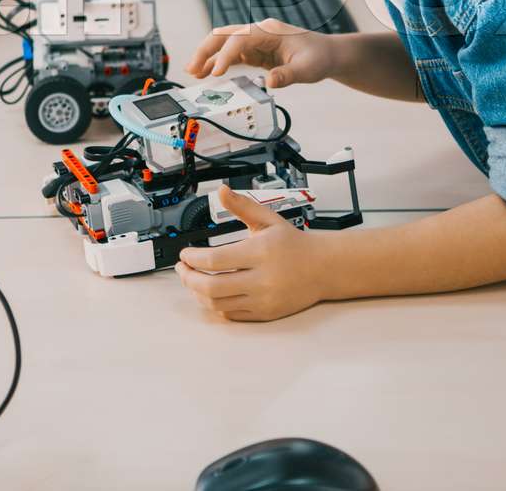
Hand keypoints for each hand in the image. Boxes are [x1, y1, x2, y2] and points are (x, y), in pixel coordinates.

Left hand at [175, 186, 331, 320]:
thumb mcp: (268, 218)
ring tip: (192, 280)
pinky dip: (215, 304)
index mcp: (260, 252)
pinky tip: (210, 293)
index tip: (184, 254)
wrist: (323, 268)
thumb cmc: (294, 243)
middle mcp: (262, 278)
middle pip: (211, 286)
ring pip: (218, 303)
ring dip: (198, 293)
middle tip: (182, 269)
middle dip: (188, 278)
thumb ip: (242, 205)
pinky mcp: (265, 313)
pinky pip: (231, 314)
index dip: (192, 259)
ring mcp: (263, 299)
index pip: (215, 260)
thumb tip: (221, 191)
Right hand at [186, 18, 336, 88]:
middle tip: (191, 68)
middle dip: (206, 50)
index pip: (240, 39)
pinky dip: (219, 63)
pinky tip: (208, 73)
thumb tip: (269, 82)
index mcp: (270, 30)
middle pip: (224, 35)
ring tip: (192, 72)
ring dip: (208, 56)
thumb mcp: (307, 69)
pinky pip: (232, 55)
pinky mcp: (255, 52)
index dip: (225, 55)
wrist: (328, 54)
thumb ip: (287, 75)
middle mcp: (259, 32)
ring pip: (224, 44)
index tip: (216, 72)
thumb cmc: (319, 57)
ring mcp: (255, 41)